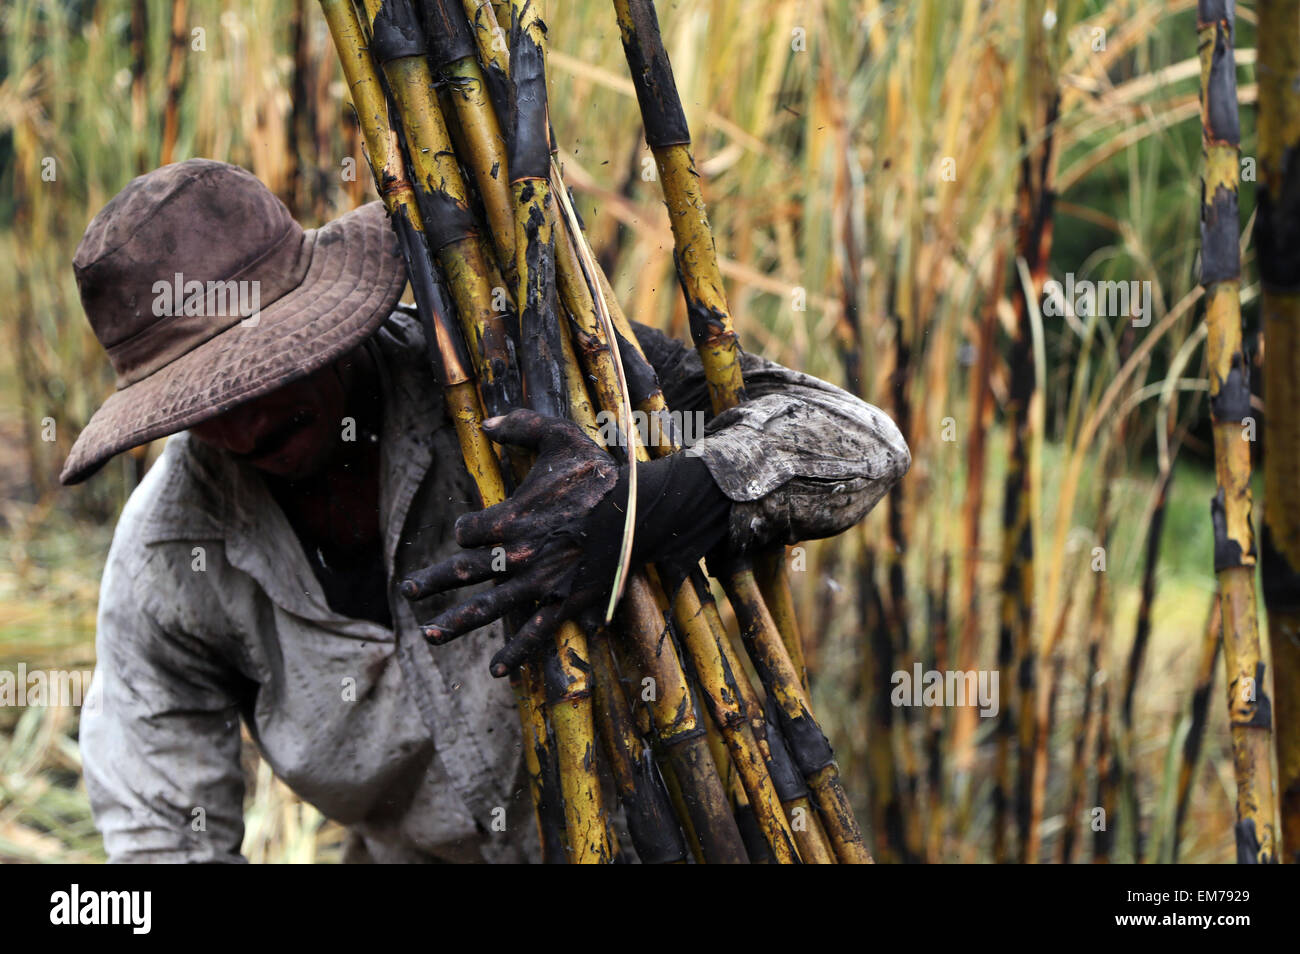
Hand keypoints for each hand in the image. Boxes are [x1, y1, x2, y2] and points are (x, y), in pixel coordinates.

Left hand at [399, 408, 621, 675]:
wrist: (642, 513)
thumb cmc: (600, 474)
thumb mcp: (560, 437)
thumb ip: (520, 426)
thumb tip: (485, 423)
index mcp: (510, 518)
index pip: (467, 531)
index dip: (466, 528)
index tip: (473, 528)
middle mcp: (517, 556)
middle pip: (462, 572)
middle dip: (432, 582)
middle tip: (408, 591)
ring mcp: (539, 585)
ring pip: (488, 609)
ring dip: (455, 623)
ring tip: (429, 635)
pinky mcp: (564, 604)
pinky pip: (535, 634)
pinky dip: (515, 654)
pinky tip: (496, 670)